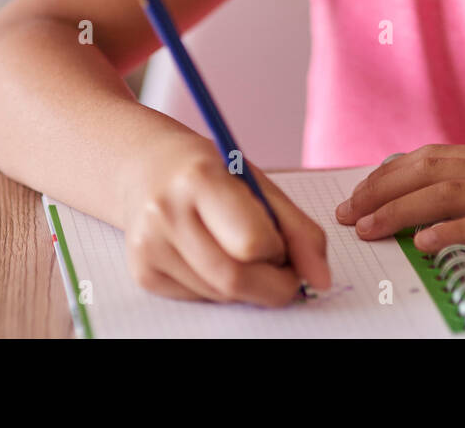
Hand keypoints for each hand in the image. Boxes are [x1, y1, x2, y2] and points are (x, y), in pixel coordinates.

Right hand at [122, 135, 330, 304]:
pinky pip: (200, 298)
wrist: (145, 166)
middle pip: (235, 279)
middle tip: (282, 269)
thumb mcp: (256, 182)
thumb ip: (297, 229)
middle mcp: (166, 212)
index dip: (279, 250)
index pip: (252, 242)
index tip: (282, 243)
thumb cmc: (210, 171)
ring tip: (241, 253)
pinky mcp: (142, 272)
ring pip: (220, 294)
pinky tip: (212, 257)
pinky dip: (220, 288)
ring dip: (247, 286)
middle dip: (272, 284)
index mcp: (199, 177)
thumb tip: (322, 280)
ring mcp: (149, 246)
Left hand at [334, 142, 464, 258]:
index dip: (390, 172)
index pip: (433, 156)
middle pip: (427, 169)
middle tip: (347, 211)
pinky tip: (426, 241)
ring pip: (447, 193)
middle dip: (379, 190)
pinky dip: (454, 230)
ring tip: (368, 227)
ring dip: (400, 210)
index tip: (361, 188)